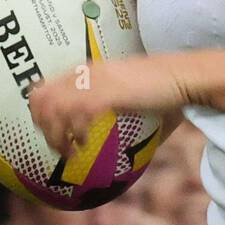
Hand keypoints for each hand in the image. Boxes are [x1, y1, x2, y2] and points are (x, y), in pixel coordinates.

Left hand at [27, 56, 187, 158]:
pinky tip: (84, 147)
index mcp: (90, 71)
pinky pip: (78, 117)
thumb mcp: (131, 97)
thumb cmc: (165, 90)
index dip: (40, 112)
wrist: (184, 77)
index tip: (48, 131)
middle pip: (42, 99)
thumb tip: (122, 145)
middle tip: (57, 147)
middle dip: (44, 127)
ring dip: (57, 136)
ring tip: (69, 154)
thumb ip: (117, 112)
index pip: (46, 86)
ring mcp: (96, 82)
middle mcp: (87, 73)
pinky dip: (76, 136)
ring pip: (55, 110)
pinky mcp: (108, 94)